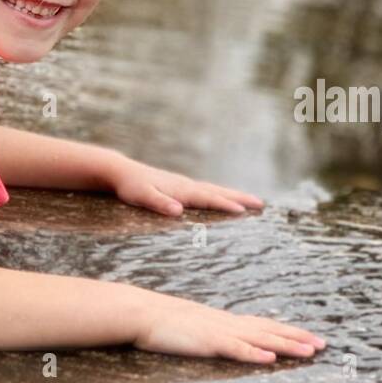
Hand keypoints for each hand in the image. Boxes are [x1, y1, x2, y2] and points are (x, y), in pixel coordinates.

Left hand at [108, 156, 264, 217]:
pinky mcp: (180, 186)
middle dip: (239, 198)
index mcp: (180, 190)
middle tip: (261, 204)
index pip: (207, 198)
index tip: (243, 211)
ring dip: (233, 195)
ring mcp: (184, 185)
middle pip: (218, 192)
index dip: (225, 205)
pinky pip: (206, 191)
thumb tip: (178, 211)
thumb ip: (159, 203)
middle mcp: (186, 185)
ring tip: (250, 202)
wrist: (121, 171)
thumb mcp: (141, 196)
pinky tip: (222, 198)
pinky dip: (219, 194)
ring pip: (214, 190)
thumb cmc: (129, 187)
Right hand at [132, 291, 325, 363]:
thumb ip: (207, 332)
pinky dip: (254, 354)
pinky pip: (235, 349)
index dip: (287, 331)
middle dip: (298, 337)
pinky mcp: (207, 342)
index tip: (309, 336)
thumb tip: (218, 339)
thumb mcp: (191, 327)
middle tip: (324, 345)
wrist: (142, 313)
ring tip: (310, 352)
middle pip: (269, 330)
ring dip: (286, 346)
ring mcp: (219, 332)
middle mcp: (228, 324)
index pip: (263, 325)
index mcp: (224, 321)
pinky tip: (270, 359)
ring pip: (260, 340)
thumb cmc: (161, 322)